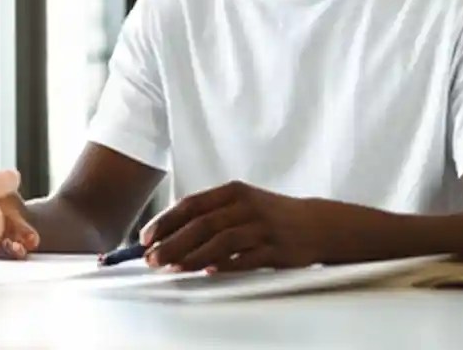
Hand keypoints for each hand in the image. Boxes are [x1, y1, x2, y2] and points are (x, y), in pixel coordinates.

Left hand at [139, 181, 325, 272]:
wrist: (317, 224)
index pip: (191, 204)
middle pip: (202, 224)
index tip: (145, 238)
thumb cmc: (269, 215)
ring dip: (193, 256)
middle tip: (151, 259)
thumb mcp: (240, 204)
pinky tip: (207, 272)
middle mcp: (246, 206)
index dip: (165, 222)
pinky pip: (246, 259)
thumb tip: (167, 234)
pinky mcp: (277, 249)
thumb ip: (209, 214)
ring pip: (221, 241)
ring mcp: (262, 227)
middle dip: (172, 243)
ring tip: (172, 268)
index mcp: (233, 191)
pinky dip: (226, 265)